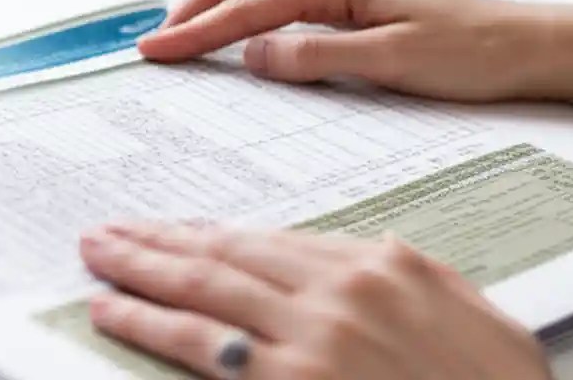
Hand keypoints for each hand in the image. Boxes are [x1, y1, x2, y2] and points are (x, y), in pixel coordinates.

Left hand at [80, 223, 551, 379]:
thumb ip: (415, 280)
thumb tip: (376, 254)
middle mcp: (342, 288)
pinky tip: (111, 310)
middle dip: (161, 239)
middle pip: (227, 252)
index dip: (212, 235)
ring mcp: (314, 334)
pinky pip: (200, 343)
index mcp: (384, 265)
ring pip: (202, 286)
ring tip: (97, 253)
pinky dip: (146, 321)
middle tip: (111, 229)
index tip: (176, 229)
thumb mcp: (475, 319)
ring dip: (138, 267)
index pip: (273, 241)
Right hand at [138, 0, 542, 101]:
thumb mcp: (394, 61)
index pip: (249, 7)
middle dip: (191, 10)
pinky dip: (245, 17)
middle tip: (153, 43)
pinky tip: (236, 35)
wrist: (529, 46)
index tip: (155, 50)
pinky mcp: (352, 10)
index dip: (198, 31)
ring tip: (178, 35)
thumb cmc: (472, 53)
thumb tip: (252, 54)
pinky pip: (283, 7)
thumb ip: (319, 57)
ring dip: (215, 9)